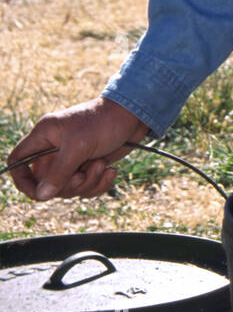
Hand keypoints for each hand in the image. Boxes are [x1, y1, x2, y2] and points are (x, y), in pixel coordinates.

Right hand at [5, 97, 149, 201]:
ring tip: (102, 165)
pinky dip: (99, 184)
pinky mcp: (89, 166)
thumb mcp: (79, 146)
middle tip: (84, 173)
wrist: (135, 116)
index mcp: (44, 136)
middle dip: (68, 184)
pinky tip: (111, 171)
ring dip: (87, 183)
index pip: (18, 161)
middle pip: (46, 184)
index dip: (22, 180)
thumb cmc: (104, 122)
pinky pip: (86, 188)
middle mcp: (55, 149)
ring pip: (68, 188)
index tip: (38, 192)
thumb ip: (59, 172)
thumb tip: (41, 196)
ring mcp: (72, 159)